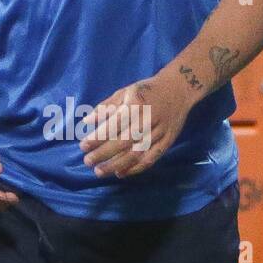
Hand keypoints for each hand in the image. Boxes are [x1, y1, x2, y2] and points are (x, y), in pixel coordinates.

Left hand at [78, 71, 194, 178]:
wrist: (179, 89)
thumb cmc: (147, 90)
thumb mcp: (125, 92)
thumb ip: (105, 107)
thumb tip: (86, 122)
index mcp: (136, 105)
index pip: (113, 125)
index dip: (97, 137)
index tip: (83, 146)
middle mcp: (148, 120)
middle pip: (124, 142)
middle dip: (104, 154)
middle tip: (88, 162)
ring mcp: (160, 132)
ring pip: (137, 153)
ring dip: (117, 165)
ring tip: (100, 172)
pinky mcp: (168, 141)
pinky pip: (151, 159)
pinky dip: (135, 168)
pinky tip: (121, 173)